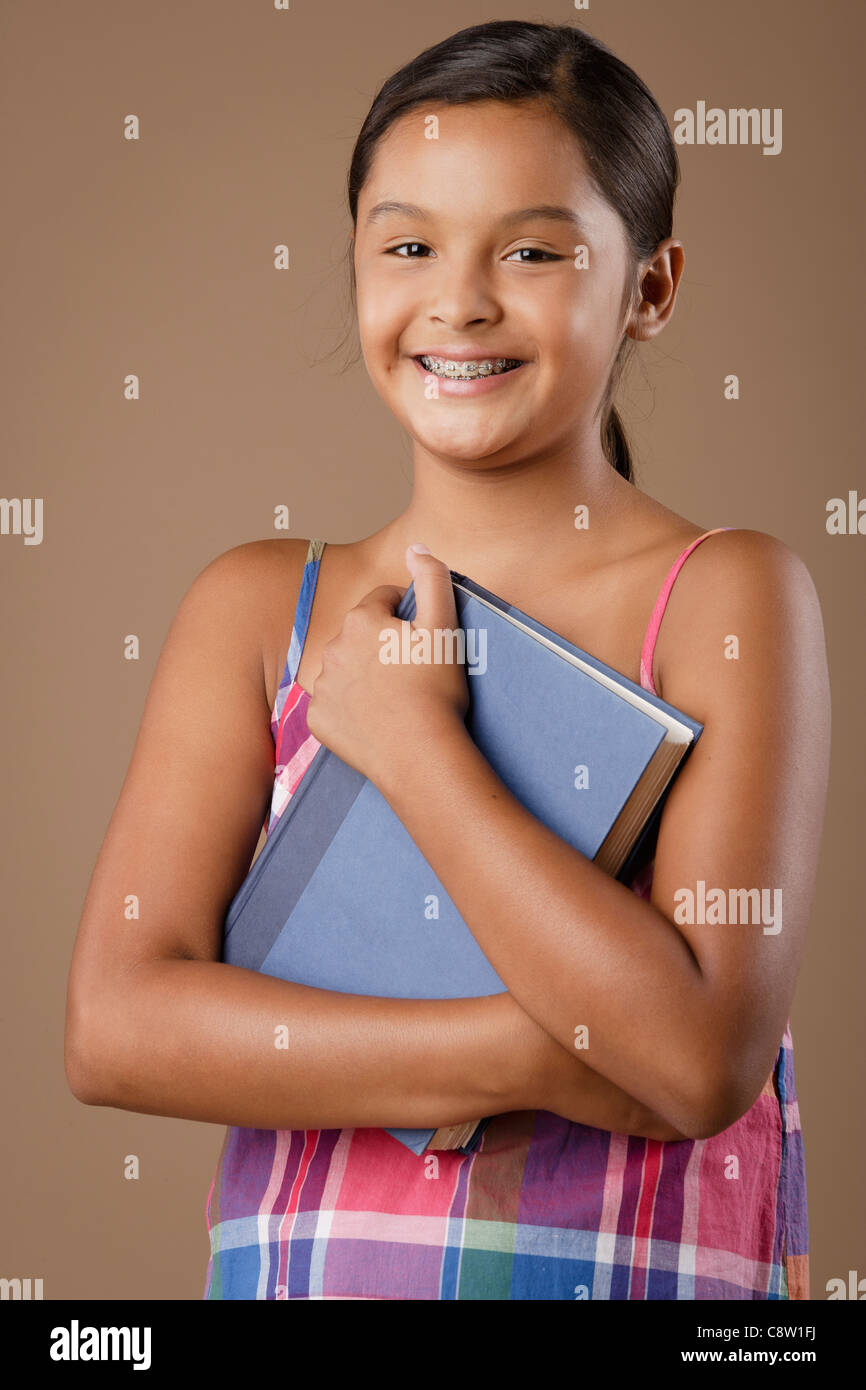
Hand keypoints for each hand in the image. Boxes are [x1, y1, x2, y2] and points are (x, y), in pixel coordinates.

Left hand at [305, 544, 469, 789]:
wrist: (419, 754)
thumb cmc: (436, 691)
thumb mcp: (445, 627)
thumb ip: (432, 578)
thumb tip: (416, 547)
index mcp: (361, 620)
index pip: (383, 601)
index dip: (407, 617)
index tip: (422, 640)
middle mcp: (332, 648)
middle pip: (361, 636)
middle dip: (382, 647)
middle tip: (412, 673)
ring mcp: (322, 686)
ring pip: (345, 670)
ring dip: (365, 677)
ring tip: (395, 699)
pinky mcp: (318, 719)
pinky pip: (334, 705)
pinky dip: (351, 709)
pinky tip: (376, 720)